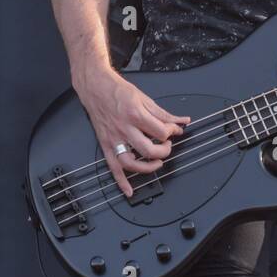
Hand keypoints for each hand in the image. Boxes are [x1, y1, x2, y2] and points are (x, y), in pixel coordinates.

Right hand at [74, 68, 191, 197]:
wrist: (95, 86)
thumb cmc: (117, 90)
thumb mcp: (144, 97)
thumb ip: (163, 113)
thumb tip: (181, 121)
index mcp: (135, 115)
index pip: (161, 132)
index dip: (172, 133)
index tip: (174, 131)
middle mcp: (124, 129)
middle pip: (148, 150)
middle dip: (163, 151)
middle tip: (167, 146)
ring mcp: (114, 139)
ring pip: (131, 163)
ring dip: (147, 168)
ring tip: (157, 163)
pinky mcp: (105, 144)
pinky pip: (113, 167)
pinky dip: (121, 182)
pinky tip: (129, 190)